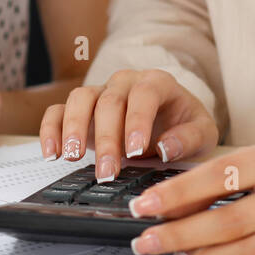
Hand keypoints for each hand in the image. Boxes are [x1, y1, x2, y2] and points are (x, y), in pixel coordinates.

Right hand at [40, 69, 218, 181]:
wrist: (171, 122)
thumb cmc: (185, 126)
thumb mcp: (202, 135)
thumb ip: (189, 139)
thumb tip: (166, 147)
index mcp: (158, 83)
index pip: (144, 94)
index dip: (138, 120)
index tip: (135, 150)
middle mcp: (125, 83)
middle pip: (110, 100)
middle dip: (107, 138)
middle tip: (107, 171)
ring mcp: (100, 93)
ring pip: (80, 98)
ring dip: (73, 128)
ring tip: (72, 157)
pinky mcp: (82, 109)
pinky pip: (58, 110)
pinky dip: (51, 129)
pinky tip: (52, 153)